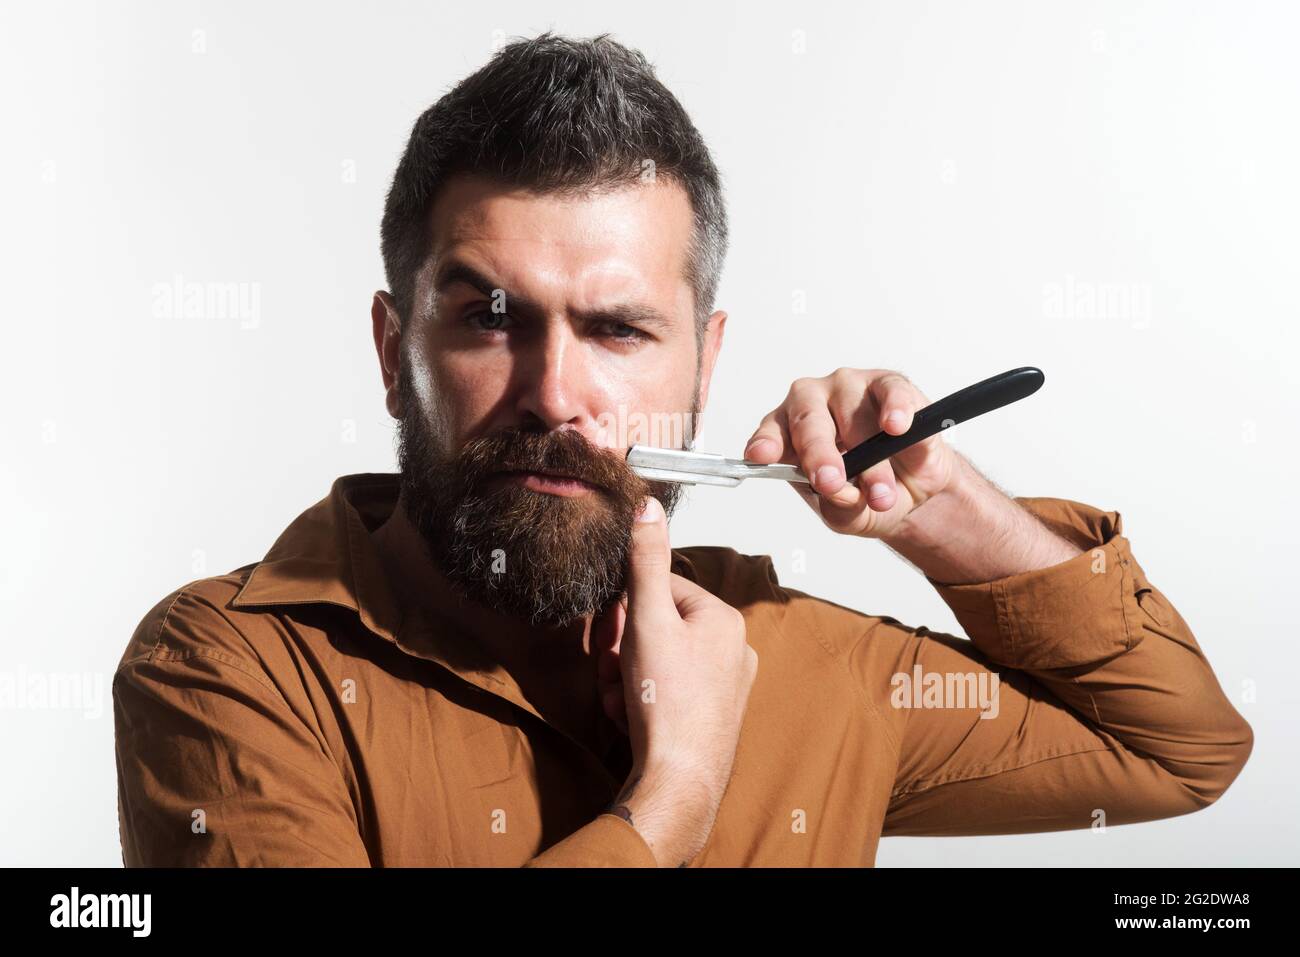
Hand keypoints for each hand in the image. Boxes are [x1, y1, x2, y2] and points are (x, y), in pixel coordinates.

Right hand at [591, 496, 757, 864]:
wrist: (679, 780)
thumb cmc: (666, 704)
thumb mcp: (647, 620)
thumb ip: (645, 562)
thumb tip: (648, 507)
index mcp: (724, 620)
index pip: (662, 590)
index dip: (627, 611)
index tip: (611, 633)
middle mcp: (734, 650)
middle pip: (660, 626)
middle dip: (625, 647)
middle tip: (614, 670)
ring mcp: (727, 686)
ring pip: (661, 659)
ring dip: (629, 674)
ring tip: (622, 698)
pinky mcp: (714, 715)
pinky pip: (671, 690)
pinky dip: (644, 698)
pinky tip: (633, 715)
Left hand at [743, 368, 961, 539]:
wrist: (913, 487)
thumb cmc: (867, 493)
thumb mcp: (851, 515)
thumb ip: (840, 507)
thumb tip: (839, 491)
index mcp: (790, 434)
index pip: (771, 433)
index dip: (767, 443)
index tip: (760, 456)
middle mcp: (814, 405)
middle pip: (808, 419)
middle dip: (818, 452)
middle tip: (829, 481)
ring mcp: (850, 390)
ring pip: (853, 412)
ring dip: (870, 459)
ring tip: (880, 491)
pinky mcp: (889, 384)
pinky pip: (890, 390)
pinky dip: (894, 407)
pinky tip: (896, 426)